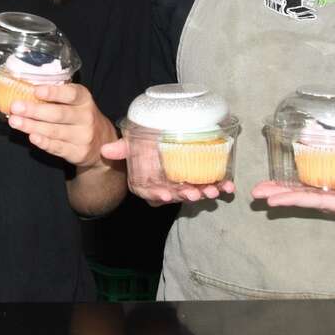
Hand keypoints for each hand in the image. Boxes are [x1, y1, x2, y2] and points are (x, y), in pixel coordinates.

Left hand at [7, 83, 116, 170]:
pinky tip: (31, 137)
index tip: (36, 90)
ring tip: (15, 121)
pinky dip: (43, 142)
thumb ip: (56, 97)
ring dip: (32, 126)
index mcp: (84, 99)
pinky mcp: (79, 152)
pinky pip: (58, 147)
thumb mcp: (75, 102)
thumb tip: (25, 91)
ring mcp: (84, 136)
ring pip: (55, 131)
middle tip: (16, 107)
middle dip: (34, 110)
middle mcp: (87, 117)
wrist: (101, 141)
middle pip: (58, 114)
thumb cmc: (79, 116)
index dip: (53, 92)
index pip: (71, 94)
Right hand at [100, 138, 234, 203]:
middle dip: (186, 195)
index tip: (164, 196)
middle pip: (176, 195)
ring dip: (206, 193)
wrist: (161, 137)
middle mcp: (168, 186)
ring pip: (195, 192)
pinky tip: (229, 187)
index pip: (151, 193)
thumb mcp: (132, 144)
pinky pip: (212, 185)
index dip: (157, 196)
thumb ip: (122, 148)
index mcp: (150, 183)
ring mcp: (186, 184)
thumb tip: (105, 149)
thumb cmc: (145, 145)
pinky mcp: (202, 179)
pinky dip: (222, 187)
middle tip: (194, 194)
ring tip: (214, 191)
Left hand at [250, 167, 334, 221]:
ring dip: (286, 192)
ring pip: (309, 197)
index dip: (295, 199)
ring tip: (262, 190)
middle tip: (256, 194)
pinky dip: (300, 190)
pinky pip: (318, 194)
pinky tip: (285, 187)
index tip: (274, 200)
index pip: (319, 201)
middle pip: (307, 201)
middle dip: (281, 196)